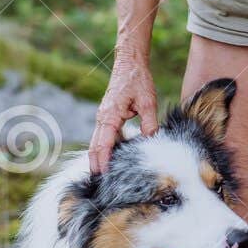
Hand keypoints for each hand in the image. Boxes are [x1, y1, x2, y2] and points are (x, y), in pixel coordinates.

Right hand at [88, 54, 158, 173]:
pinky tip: (112, 158)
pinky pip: (103, 136)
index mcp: (110, 115)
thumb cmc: (138, 79)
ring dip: (98, 158)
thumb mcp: (148, 101)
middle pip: (95, 147)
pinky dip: (104, 148)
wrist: (129, 63)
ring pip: (97, 142)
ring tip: (104, 176)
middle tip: (100, 184)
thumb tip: (151, 141)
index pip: (103, 144)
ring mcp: (103, 116)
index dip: (103, 162)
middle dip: (96, 165)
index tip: (104, 176)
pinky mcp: (107, 115)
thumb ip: (149, 123)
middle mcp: (102, 117)